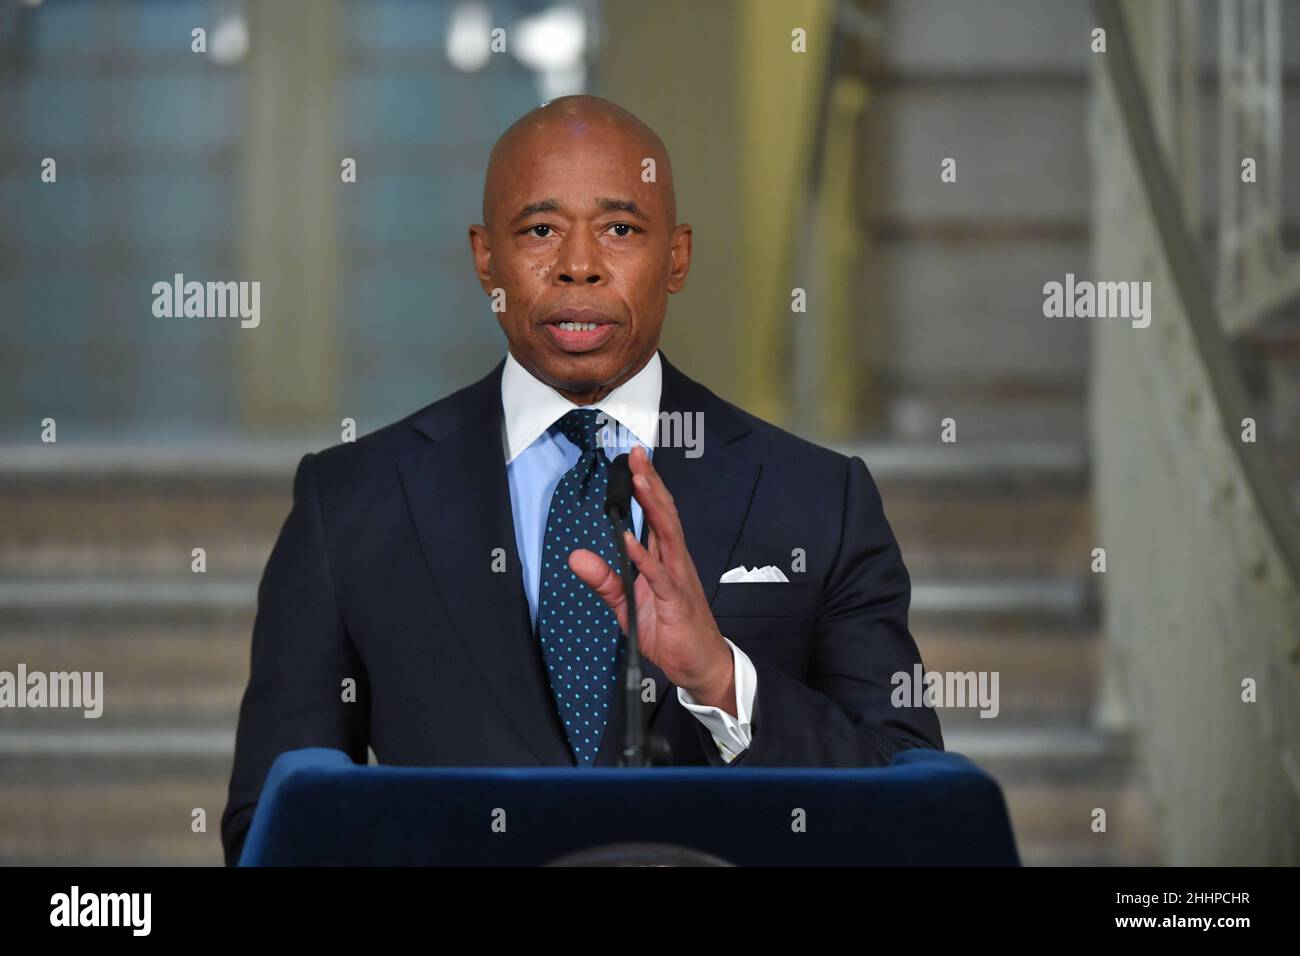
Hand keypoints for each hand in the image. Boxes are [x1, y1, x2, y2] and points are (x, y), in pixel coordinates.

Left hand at [568, 445, 736, 714]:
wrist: (700, 665)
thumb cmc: (669, 632)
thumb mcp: (626, 604)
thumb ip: (604, 579)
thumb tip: (575, 556)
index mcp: (665, 559)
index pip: (656, 515)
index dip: (646, 487)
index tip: (634, 461)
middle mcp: (674, 561)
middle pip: (663, 514)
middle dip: (650, 483)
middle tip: (637, 455)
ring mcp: (677, 578)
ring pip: (666, 534)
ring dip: (652, 506)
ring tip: (639, 481)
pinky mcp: (675, 600)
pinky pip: (658, 574)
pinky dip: (642, 556)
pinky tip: (629, 539)